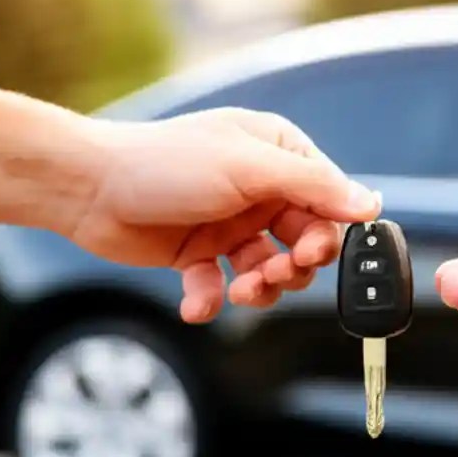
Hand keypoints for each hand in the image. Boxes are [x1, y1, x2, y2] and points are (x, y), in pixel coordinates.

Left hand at [70, 108, 379, 323]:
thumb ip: (313, 188)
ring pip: (271, 269)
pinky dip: (213, 299)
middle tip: (274, 272)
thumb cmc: (166, 162)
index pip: (330, 199)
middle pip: (306, 240)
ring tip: (240, 290)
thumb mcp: (249, 168)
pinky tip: (199, 302)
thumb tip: (370, 206)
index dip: (330, 232)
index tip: (314, 252)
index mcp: (279, 155)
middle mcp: (260, 189)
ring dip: (262, 286)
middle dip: (295, 264)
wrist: (87, 186)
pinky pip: (223, 286)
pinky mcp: (199, 253)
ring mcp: (231, 222)